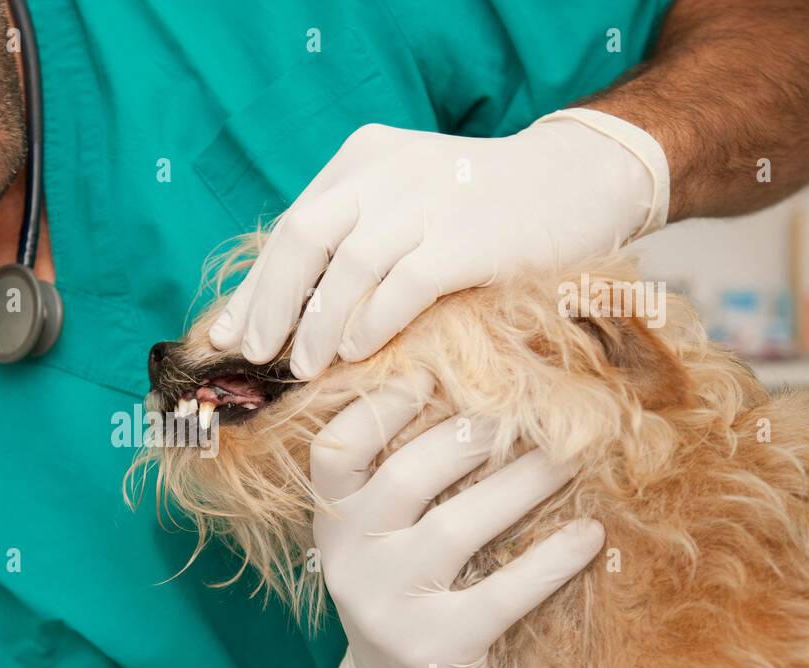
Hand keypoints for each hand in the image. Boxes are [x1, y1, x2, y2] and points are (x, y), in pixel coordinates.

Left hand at [209, 109, 670, 377]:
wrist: (580, 181)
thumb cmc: (481, 211)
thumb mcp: (404, 205)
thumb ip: (349, 242)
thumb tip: (280, 310)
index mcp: (363, 160)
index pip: (291, 225)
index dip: (255, 286)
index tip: (228, 335)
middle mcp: (387, 171)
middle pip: (303, 238)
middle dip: (272, 303)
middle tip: (258, 354)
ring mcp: (428, 199)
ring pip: (347, 265)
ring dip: (318, 323)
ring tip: (305, 367)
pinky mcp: (467, 236)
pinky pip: (402, 285)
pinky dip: (371, 321)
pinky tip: (355, 352)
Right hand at [313, 372, 604, 667]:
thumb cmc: (409, 596)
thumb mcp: (386, 538)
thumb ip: (408, 478)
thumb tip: (484, 394)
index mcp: (334, 520)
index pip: (336, 450)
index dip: (382, 404)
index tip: (437, 368)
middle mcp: (350, 559)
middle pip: (406, 476)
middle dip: (474, 434)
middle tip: (535, 408)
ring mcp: (387, 607)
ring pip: (455, 527)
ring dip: (521, 483)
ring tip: (573, 457)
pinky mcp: (434, 651)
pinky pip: (500, 595)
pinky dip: (549, 561)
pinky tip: (588, 534)